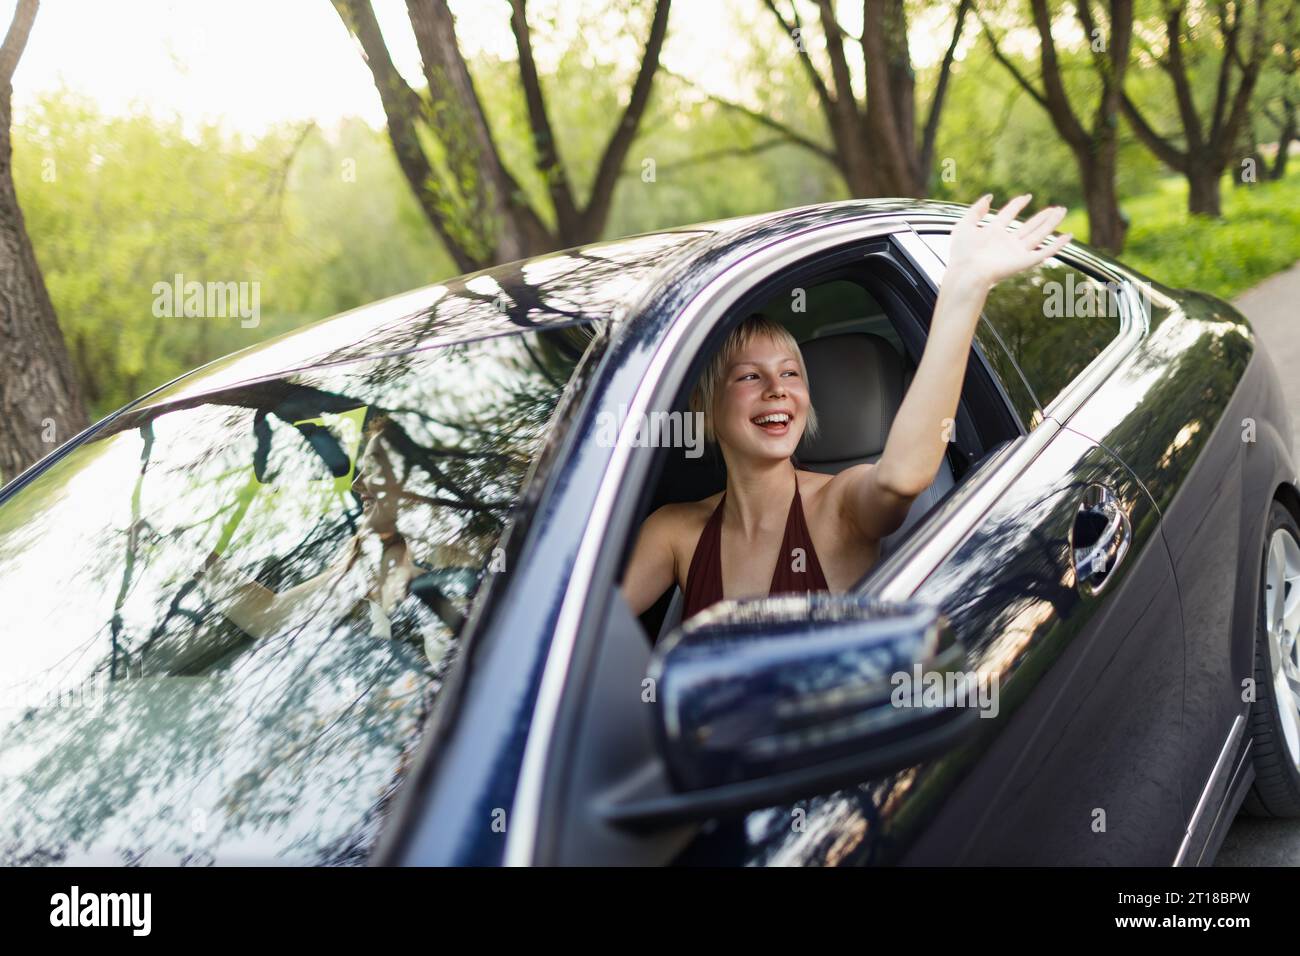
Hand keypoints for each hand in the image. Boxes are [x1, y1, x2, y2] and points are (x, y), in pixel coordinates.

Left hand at [947, 193, 1070, 291]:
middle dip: (1042, 216)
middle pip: (1029, 226)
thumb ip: (976, 210)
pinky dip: (1057, 245)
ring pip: (1039, 235)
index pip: (1009, 214)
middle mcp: (1007, 242)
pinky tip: (1068, 237)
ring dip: (1051, 223)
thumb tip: (989, 197)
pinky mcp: (1025, 261)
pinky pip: (1044, 252)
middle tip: (1056, 207)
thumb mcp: (964, 225)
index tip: (1027, 196)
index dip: (1017, 204)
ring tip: (1062, 211)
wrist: (967, 273)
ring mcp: (1017, 252)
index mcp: (993, 233)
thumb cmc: (962, 254)